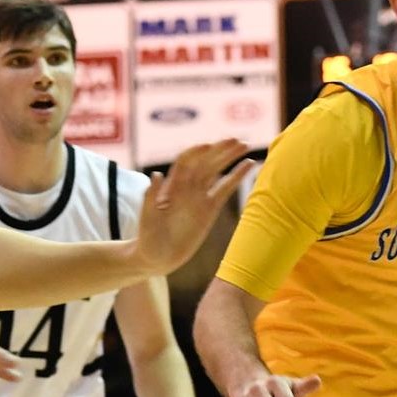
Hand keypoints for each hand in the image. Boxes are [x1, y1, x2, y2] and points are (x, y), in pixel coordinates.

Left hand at [133, 140, 253, 274]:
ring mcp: (199, 197)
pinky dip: (236, 176)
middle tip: (236, 140)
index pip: (185, 163)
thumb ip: (150, 197)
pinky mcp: (210, 208)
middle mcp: (186, 187)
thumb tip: (156, 174)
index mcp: (171, 186)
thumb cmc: (147, 237)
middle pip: (204, 162)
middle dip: (219, 150)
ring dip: (229, 156)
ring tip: (245, 145)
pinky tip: (249, 164)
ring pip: (216, 171)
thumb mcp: (147, 217)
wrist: (157, 256)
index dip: (196, 153)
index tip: (209, 146)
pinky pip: (225, 189)